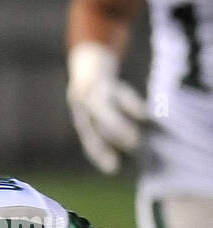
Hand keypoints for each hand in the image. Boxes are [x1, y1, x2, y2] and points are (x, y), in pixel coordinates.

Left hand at [67, 42, 146, 173]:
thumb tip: (129, 148)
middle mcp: (83, 107)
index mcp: (82, 117)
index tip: (113, 169)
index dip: (100, 154)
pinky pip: (119, 95)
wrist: (87, 59)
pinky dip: (132, 107)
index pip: (90, 139)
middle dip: (112, 141)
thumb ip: (107, 124)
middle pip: (94, 128)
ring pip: (104, 113)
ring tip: (136, 140)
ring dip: (120, 128)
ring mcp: (92, 92)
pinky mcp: (103, 78)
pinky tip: (145, 117)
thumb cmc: (97, 91)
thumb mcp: (95, 108)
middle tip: (132, 151)